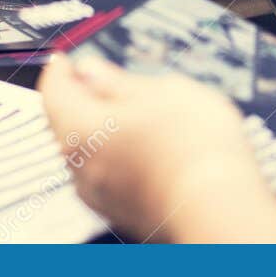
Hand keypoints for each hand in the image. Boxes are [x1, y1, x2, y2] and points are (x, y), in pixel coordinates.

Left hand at [39, 53, 275, 241]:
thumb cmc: (195, 148)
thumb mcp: (162, 91)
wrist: (222, 212)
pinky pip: (110, 178)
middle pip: (66, 125)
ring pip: (89, 154)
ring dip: (102, 132)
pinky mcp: (124, 216)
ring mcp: (100, 198)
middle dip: (81, 101)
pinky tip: (148, 149)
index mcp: (80, 128)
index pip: (53, 91)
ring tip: (134, 115)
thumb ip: (119, 81)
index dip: (60, 70)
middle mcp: (80, 168)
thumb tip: (92, 72)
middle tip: (100, 83)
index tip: (66, 60)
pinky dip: (119, 159)